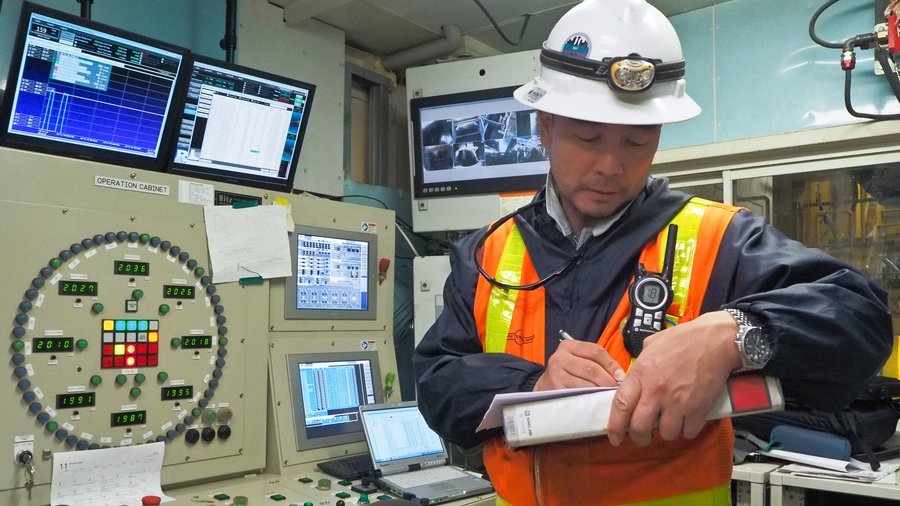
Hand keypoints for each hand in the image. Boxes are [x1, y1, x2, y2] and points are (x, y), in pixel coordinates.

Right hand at [533, 340, 625, 390]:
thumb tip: (620, 375)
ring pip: (586, 383)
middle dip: (608, 380)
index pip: (595, 351)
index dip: (611, 364)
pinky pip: (579, 395)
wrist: (545, 384)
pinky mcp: (556, 389)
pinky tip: (596, 401)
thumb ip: (597, 361)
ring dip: (601, 391)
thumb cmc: (568, 371)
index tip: (621, 376)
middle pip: (591, 368)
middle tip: (616, 389)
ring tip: (608, 396)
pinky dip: (590, 399)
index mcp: (568, 346)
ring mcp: (556, 374)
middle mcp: (560, 357)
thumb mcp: (579, 359)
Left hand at [606, 310, 741, 446]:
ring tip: (671, 422)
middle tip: (643, 437)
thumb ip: (640, 364)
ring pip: (666, 433)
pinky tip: (688, 420)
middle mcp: (656, 391)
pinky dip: (687, 430)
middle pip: (639, 427)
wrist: (716, 340)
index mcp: (641, 373)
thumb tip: (633, 377)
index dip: (614, 426)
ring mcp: (677, 402)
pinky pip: (688, 432)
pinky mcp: (698, 409)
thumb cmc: (684, 339)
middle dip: (639, 438)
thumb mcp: (651, 345)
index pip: (620, 406)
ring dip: (667, 432)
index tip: (614, 437)